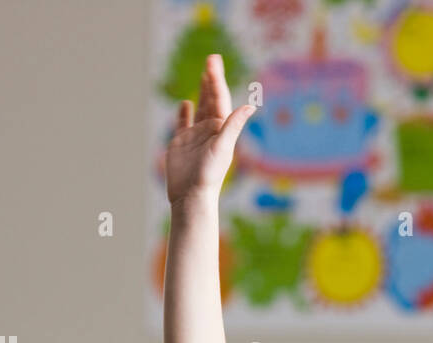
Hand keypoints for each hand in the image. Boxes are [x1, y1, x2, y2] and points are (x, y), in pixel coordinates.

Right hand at [164, 53, 254, 208]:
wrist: (191, 195)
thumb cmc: (209, 174)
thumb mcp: (223, 147)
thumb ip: (234, 125)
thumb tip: (251, 106)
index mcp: (221, 128)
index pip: (219, 98)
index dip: (216, 79)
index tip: (213, 61)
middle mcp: (210, 130)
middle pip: (211, 99)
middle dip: (211, 79)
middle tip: (211, 58)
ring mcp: (195, 136)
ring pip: (200, 108)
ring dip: (202, 91)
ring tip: (204, 75)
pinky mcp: (181, 143)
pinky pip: (184, 124)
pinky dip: (184, 113)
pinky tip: (186, 103)